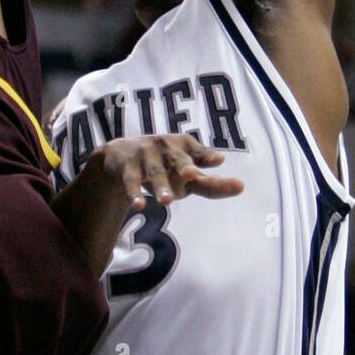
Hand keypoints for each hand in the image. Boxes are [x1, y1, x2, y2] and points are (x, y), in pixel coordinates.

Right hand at [95, 133, 243, 208]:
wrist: (119, 156)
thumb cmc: (162, 164)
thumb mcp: (185, 170)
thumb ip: (209, 178)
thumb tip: (236, 178)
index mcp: (182, 147)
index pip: (198, 155)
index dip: (207, 157)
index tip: (219, 160)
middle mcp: (165, 148)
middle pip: (176, 159)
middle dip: (183, 165)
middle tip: (191, 174)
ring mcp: (144, 156)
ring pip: (154, 173)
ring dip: (160, 186)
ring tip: (167, 201)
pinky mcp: (126, 168)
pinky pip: (131, 182)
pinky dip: (134, 194)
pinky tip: (139, 206)